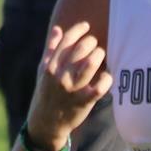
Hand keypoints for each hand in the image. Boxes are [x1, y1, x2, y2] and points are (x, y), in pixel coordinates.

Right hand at [26, 21, 111, 143]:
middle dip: (91, 42)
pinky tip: (107, 76)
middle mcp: (60, 77)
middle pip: (80, 50)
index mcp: (50, 67)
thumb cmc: (46, 93)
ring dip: (99, 55)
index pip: (66, 41)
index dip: (78, 30)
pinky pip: (100, 87)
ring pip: (91, 64)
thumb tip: (57, 29)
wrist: (45, 123)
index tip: (86, 26)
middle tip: (94, 45)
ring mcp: (73, 89)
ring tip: (100, 55)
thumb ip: (51, 49)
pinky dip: (107, 79)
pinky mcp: (84, 102)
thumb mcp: (43, 71)